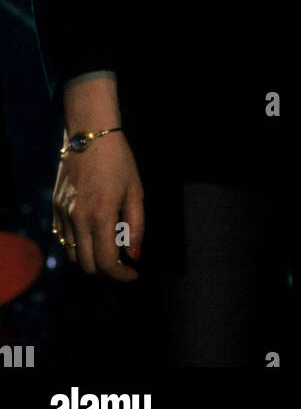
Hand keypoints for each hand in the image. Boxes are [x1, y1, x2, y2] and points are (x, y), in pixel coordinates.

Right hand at [53, 131, 144, 281]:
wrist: (90, 134)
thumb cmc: (119, 161)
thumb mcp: (136, 192)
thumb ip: (136, 226)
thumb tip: (134, 255)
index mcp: (101, 216)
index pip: (106, 263)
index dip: (121, 274)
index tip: (133, 272)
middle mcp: (78, 219)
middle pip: (88, 266)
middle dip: (107, 269)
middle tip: (122, 259)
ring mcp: (64, 214)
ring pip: (73, 255)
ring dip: (90, 258)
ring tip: (107, 244)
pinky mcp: (56, 207)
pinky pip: (63, 238)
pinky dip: (77, 244)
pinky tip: (91, 231)